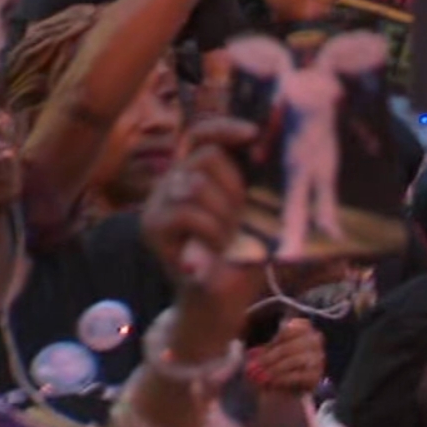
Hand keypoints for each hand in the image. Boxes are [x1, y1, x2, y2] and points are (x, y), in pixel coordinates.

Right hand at [141, 118, 264, 352]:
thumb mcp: (256, 209)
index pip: (203, 133)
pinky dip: (210, 230)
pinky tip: (216, 248)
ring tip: (228, 237)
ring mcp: (158, 202)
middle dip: (233, 185)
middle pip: (205, 156)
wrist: (221, 299)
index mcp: (199, 172)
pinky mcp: (150, 226)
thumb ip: (256, 180)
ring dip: (223, 212)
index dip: (226, 128)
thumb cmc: (243, 251)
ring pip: (194, 183)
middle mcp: (173, 180)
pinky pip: (186, 212)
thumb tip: (275, 148)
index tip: (254, 134)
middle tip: (242, 217)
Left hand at [246, 318, 325, 394]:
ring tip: (259, 377)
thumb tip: (252, 354)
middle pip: (290, 347)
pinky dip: (283, 379)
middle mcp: (315, 340)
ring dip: (274, 369)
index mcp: (304, 328)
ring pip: (294, 361)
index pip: (289, 330)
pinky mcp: (316, 375)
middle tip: (252, 368)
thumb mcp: (269, 352)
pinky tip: (271, 382)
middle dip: (269, 358)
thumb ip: (264, 350)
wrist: (286, 387)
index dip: (272, 342)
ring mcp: (318, 357)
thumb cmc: (278, 362)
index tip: (254, 353)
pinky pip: (299, 376)